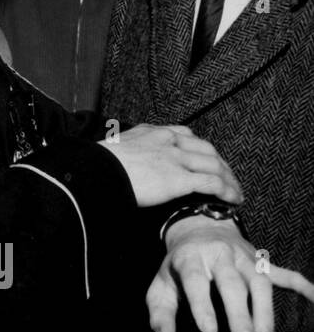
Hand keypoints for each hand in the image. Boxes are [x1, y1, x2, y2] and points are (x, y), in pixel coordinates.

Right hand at [101, 124, 241, 207]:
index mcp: (150, 132)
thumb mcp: (114, 150)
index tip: (204, 158)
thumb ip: (129, 153)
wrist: (95, 171)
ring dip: (229, 179)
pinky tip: (232, 200)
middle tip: (227, 178)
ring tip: (235, 192)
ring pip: (214, 165)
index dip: (199, 148)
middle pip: (205, 149)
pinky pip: (212, 183)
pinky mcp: (179, 178)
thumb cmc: (97, 165)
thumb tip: (127, 165)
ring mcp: (175, 158)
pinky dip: (226, 191)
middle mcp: (167, 140)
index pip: (184, 134)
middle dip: (220, 164)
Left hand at [148, 216, 313, 331]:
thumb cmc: (179, 266)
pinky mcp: (262, 262)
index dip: (202, 304)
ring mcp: (244, 257)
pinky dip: (302, 285)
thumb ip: (161, 315)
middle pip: (231, 284)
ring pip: (259, 282)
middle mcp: (219, 255)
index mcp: (190, 258)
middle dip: (240, 315)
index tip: (209, 331)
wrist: (199, 228)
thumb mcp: (161, 286)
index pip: (195, 280)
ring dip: (264, 311)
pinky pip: (284, 273)